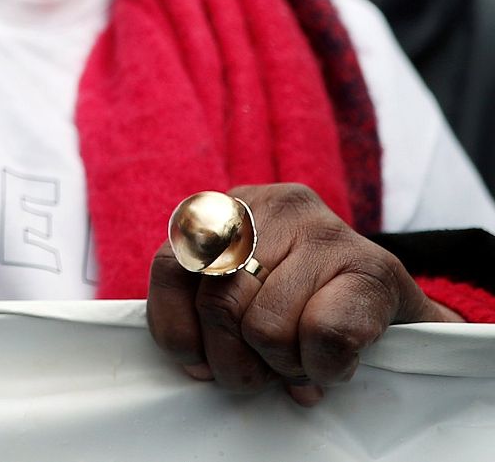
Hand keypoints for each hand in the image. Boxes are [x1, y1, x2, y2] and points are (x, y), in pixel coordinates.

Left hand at [147, 183, 456, 405]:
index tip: (203, 360)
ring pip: (266, 327)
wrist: (403, 320)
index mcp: (228, 209)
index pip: (171, 267)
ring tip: (301, 362)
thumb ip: (201, 307)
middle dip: (238, 360)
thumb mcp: (236, 296)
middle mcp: (274, 206)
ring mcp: (326, 230)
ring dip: (282, 367)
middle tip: (266, 368)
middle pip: (218, 304)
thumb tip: (196, 362)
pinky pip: (323, 337)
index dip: (183, 331)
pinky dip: (324, 368)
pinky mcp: (374, 266)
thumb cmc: (305, 309)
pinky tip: (334, 362)